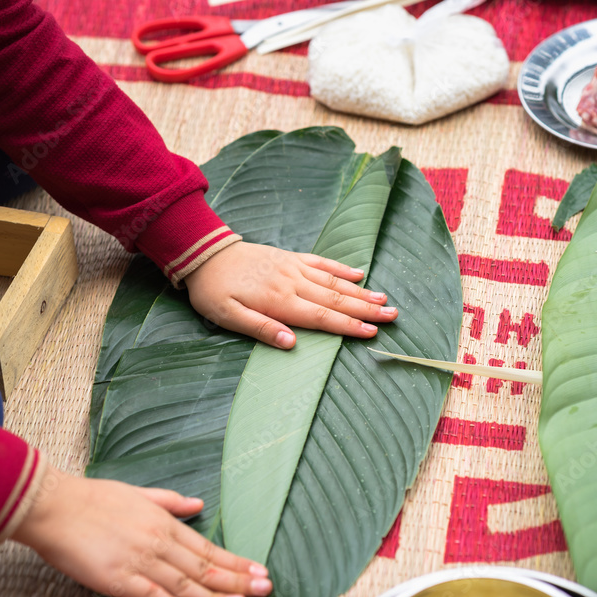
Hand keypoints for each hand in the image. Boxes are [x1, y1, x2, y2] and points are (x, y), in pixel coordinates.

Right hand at [12, 467, 271, 596]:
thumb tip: (198, 504)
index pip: (208, 548)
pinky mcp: (117, 578)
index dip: (236, 562)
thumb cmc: (94, 499)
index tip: (259, 571)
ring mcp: (139, 560)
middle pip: (204, 567)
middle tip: (265, 590)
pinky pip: (151, 595)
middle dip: (237, 580)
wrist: (54, 505)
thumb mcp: (140, 493)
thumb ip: (171, 502)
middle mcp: (158, 542)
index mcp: (164, 522)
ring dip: (215, 596)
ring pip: (185, 583)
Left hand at [183, 241, 397, 348]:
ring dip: (360, 291)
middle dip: (366, 309)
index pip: (321, 317)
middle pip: (335, 299)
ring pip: (333, 281)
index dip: (348, 326)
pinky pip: (320, 262)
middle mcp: (292, 282)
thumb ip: (260, 328)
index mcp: (279, 301)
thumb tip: (291, 343)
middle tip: (393, 316)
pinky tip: (358, 274)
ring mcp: (293, 268)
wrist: (203, 253)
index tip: (372, 333)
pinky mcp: (289, 257)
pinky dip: (341, 268)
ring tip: (384, 299)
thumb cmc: (213, 291)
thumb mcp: (227, 316)